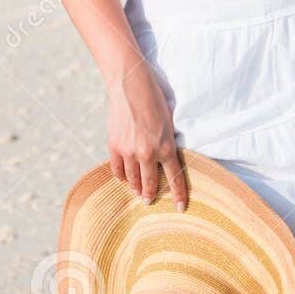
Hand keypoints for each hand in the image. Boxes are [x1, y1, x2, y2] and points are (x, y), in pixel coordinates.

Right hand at [107, 61, 187, 209]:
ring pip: (132, 179)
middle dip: (151, 195)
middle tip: (149, 200)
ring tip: (137, 192)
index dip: (178, 195)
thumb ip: (167, 142)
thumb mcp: (169, 122)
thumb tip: (166, 155)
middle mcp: (147, 154)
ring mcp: (129, 151)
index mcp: (166, 148)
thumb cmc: (154, 99)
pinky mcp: (114, 146)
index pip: (174, 178)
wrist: (131, 86)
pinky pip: (117, 168)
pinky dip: (120, 175)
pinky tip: (123, 178)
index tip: (180, 207)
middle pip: (150, 183)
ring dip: (135, 187)